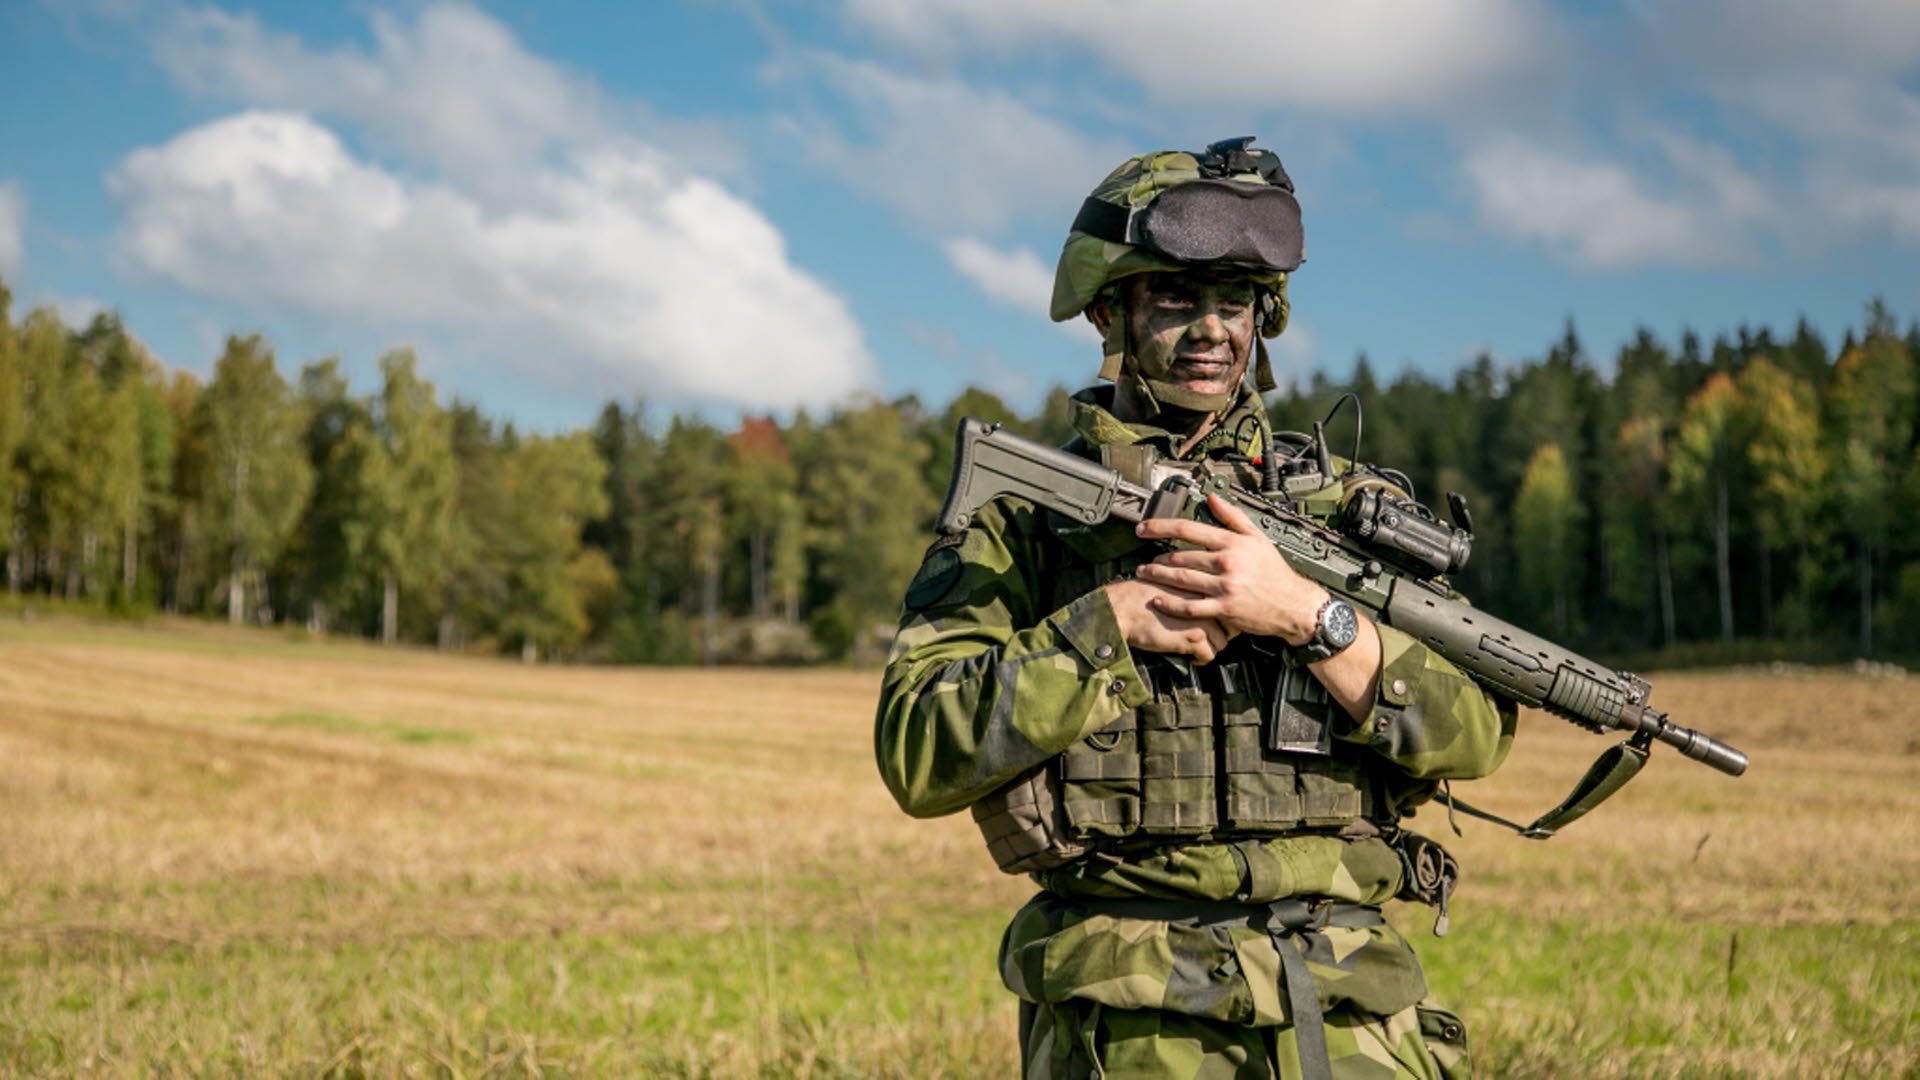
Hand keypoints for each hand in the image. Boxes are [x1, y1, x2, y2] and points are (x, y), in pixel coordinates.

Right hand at [1103, 577, 1232, 663]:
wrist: (1121, 608)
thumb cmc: (1136, 594)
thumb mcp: (1165, 579)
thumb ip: (1184, 585)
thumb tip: (1193, 595)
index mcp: (1199, 583)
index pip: (1224, 601)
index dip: (1221, 614)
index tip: (1215, 622)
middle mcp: (1206, 600)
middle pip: (1230, 623)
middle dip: (1222, 634)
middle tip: (1209, 639)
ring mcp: (1202, 619)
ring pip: (1222, 641)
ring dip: (1211, 648)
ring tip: (1197, 649)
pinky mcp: (1193, 637)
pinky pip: (1209, 655)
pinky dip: (1200, 659)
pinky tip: (1189, 657)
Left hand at [1132, 493, 1330, 643]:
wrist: (1294, 604)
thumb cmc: (1275, 572)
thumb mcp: (1258, 538)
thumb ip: (1232, 517)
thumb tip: (1212, 499)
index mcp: (1233, 543)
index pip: (1188, 529)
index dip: (1160, 527)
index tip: (1144, 528)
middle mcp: (1227, 563)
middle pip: (1180, 556)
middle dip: (1157, 558)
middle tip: (1145, 559)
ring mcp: (1224, 587)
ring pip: (1181, 580)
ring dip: (1158, 576)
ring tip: (1144, 574)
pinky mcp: (1224, 609)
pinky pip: (1190, 607)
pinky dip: (1171, 604)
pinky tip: (1158, 600)